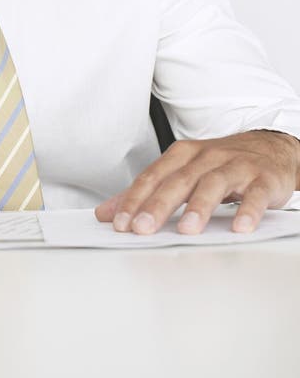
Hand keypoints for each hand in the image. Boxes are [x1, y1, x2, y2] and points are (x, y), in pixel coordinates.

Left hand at [94, 130, 299, 234]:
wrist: (269, 148)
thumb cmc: (219, 164)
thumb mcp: (181, 172)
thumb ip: (146, 193)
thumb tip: (108, 213)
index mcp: (182, 155)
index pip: (153, 177)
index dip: (135, 199)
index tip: (120, 223)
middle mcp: (206, 157)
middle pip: (179, 180)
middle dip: (159, 204)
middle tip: (143, 228)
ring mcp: (235, 166)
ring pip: (214, 184)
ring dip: (199, 206)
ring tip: (187, 229)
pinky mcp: (262, 179)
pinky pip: (255, 194)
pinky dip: (247, 210)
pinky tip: (239, 227)